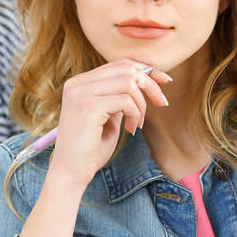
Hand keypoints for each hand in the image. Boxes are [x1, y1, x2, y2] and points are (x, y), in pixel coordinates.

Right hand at [47, 58, 171, 186]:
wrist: (71, 172)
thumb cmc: (91, 148)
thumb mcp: (110, 117)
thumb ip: (120, 98)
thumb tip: (145, 82)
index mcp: (81, 83)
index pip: (120, 64)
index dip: (147, 70)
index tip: (165, 81)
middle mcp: (78, 83)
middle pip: (127, 69)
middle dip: (151, 85)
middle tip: (162, 104)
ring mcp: (81, 93)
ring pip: (129, 82)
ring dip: (141, 105)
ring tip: (137, 124)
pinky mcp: (87, 106)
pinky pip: (125, 100)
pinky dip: (135, 114)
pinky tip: (130, 130)